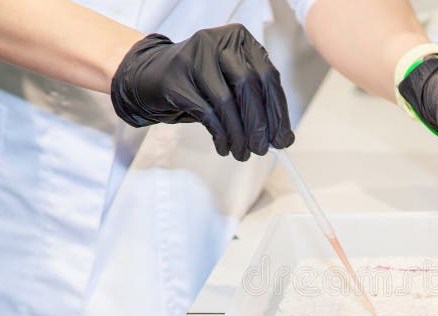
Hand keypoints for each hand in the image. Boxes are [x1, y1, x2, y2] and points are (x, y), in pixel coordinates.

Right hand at [110, 24, 292, 161]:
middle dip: (259, 125)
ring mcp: (194, 57)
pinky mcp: (176, 78)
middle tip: (262, 150)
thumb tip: (285, 138)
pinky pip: (206, 112)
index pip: (268, 77)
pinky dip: (219, 135)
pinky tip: (224, 147)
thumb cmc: (201, 84)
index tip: (282, 139)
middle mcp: (218, 43)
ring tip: (242, 153)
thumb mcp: (233, 85)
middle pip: (249, 87)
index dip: (278, 112)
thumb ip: (258, 104)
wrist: (152, 77)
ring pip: (226, 101)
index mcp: (240, 41)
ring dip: (238, 135)